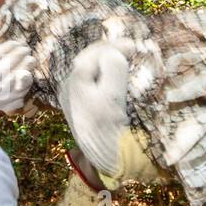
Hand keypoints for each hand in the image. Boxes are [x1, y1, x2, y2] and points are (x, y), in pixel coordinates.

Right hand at [0, 38, 35, 114]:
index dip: (6, 48)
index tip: (15, 43)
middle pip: (3, 68)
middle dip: (17, 56)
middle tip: (26, 49)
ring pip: (13, 80)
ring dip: (24, 67)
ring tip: (30, 59)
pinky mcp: (7, 104)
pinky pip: (19, 92)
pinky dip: (24, 83)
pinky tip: (29, 74)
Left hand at [58, 40, 164, 189]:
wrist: (102, 159)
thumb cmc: (108, 127)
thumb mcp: (113, 95)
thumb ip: (114, 69)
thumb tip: (116, 51)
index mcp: (75, 81)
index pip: (95, 53)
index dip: (116, 46)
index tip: (135, 47)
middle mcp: (70, 86)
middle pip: (90, 59)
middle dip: (111, 52)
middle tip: (132, 50)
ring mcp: (73, 96)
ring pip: (91, 70)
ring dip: (108, 63)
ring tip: (126, 60)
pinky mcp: (81, 106)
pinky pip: (92, 83)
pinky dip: (105, 76)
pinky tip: (117, 78)